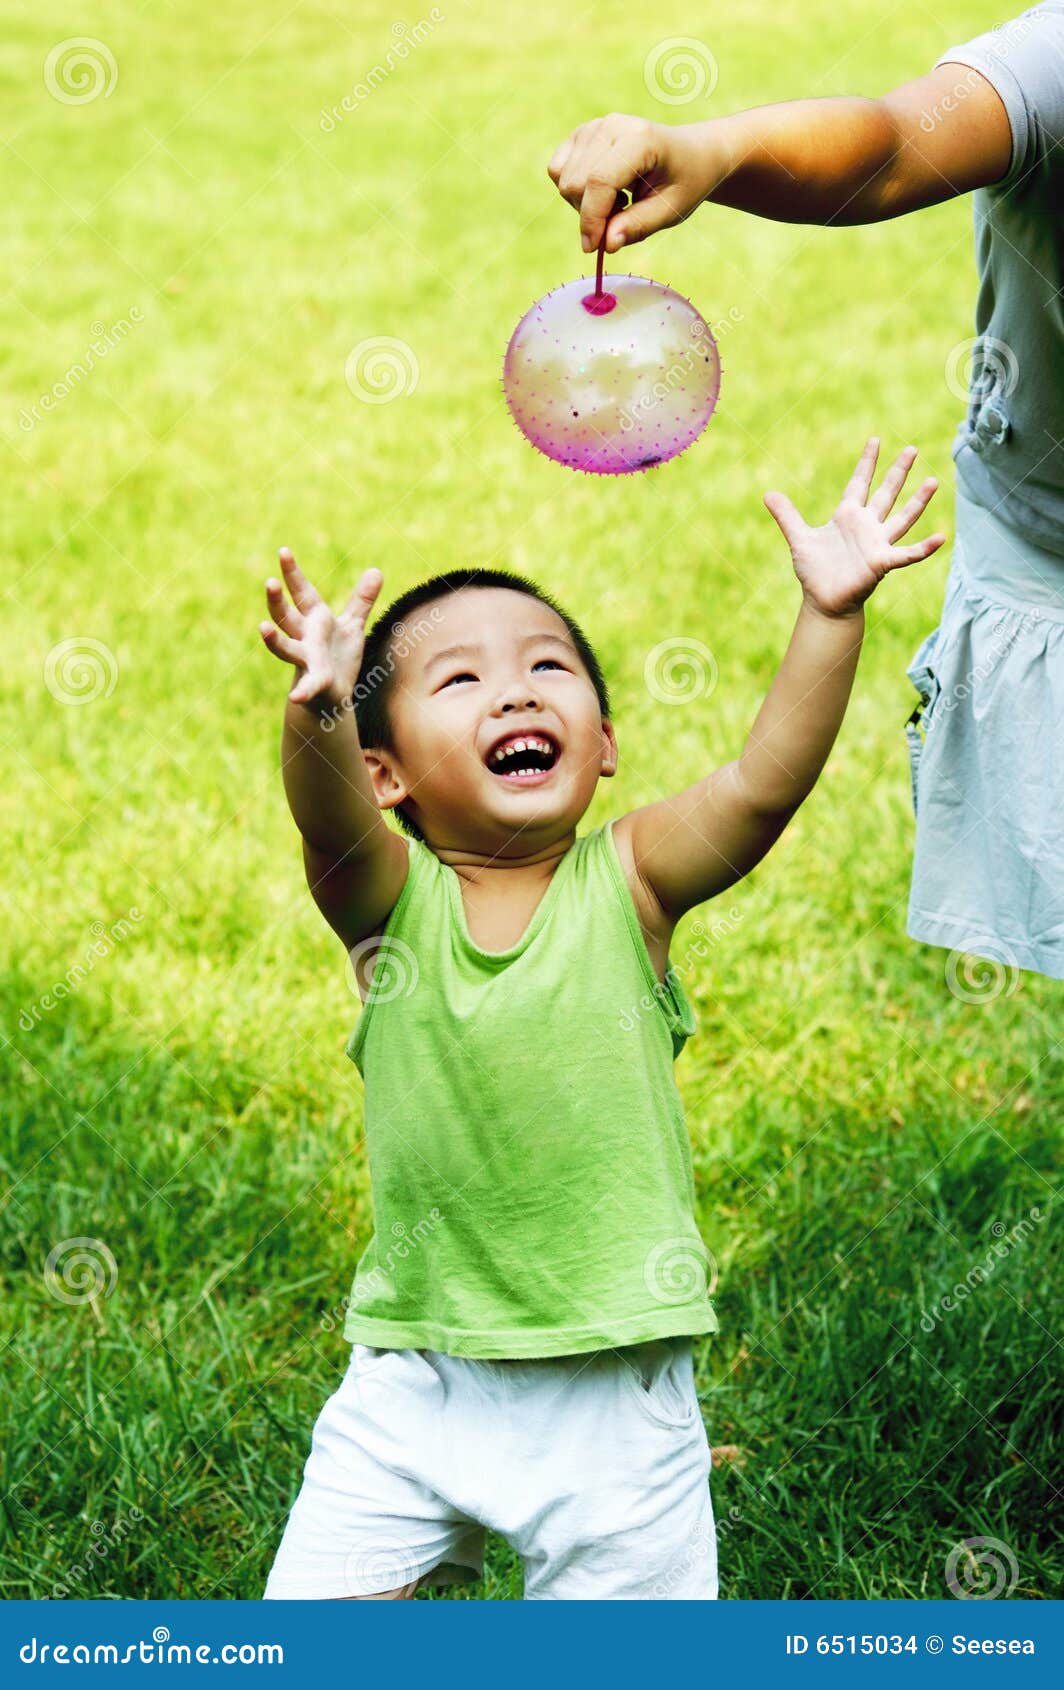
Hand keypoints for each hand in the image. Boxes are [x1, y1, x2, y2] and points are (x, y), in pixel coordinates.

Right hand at [259, 549, 382, 707]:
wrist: (332, 695)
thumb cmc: (338, 657)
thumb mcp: (352, 626)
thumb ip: (361, 600)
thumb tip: (376, 570)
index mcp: (314, 620)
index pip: (302, 593)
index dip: (292, 573)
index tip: (283, 551)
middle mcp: (305, 638)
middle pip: (286, 617)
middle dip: (277, 601)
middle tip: (270, 583)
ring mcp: (307, 661)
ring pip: (286, 648)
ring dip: (274, 640)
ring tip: (263, 628)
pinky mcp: (315, 683)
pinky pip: (307, 687)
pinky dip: (302, 692)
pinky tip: (295, 698)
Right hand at [548, 115, 725, 252]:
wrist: (690, 153)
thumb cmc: (683, 183)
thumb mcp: (670, 211)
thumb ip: (638, 226)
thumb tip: (607, 243)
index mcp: (640, 139)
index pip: (599, 182)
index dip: (591, 220)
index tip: (593, 249)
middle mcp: (612, 126)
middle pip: (576, 183)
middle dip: (590, 214)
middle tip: (621, 218)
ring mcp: (594, 126)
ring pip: (563, 178)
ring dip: (582, 203)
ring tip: (617, 202)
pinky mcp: (581, 134)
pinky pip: (557, 170)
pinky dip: (573, 190)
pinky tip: (601, 190)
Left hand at [763, 439, 945, 616]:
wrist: (823, 601)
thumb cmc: (815, 571)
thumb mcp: (798, 538)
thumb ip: (787, 516)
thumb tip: (767, 493)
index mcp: (847, 516)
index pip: (859, 483)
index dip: (866, 462)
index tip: (874, 439)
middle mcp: (867, 526)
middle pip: (886, 493)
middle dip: (898, 472)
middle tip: (912, 449)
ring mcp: (877, 543)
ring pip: (902, 517)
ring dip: (918, 501)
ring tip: (933, 481)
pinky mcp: (882, 563)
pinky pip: (906, 554)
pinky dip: (924, 548)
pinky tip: (941, 538)